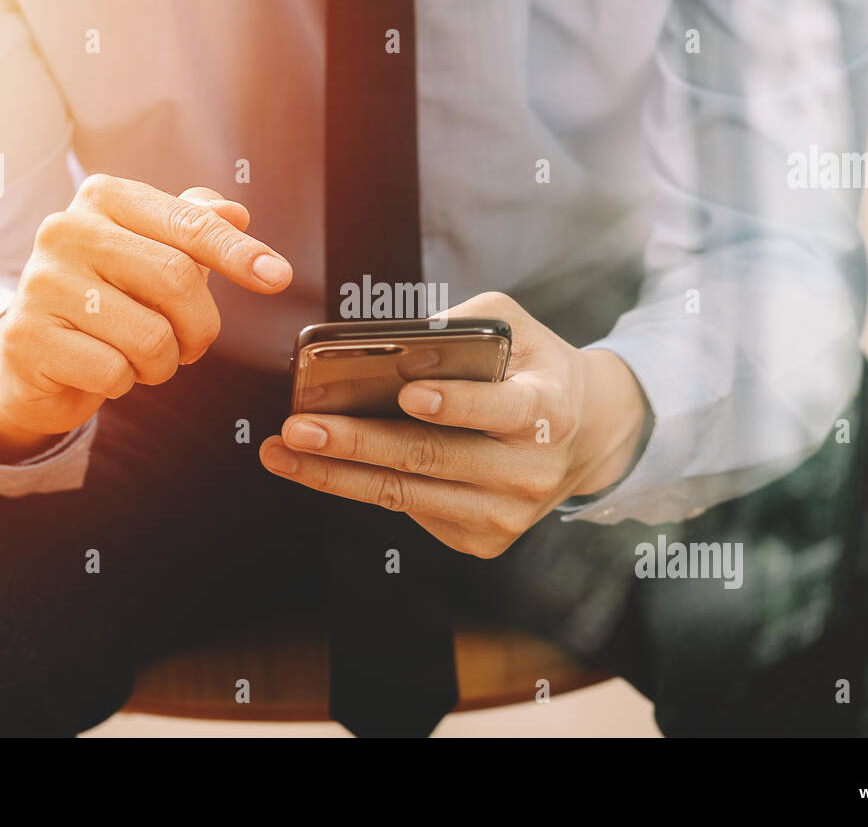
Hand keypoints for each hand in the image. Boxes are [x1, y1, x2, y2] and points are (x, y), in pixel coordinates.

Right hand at [0, 174, 292, 461]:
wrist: (31, 355)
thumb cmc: (106, 299)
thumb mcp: (152, 254)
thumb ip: (193, 228)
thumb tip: (236, 211)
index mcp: (104, 198)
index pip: (189, 223)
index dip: (239, 252)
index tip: (278, 277)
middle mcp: (66, 230)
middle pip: (177, 280)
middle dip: (200, 326)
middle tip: (191, 343)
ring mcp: (41, 283)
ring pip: (151, 336)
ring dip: (163, 363)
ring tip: (141, 356)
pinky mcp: (26, 337)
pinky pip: (114, 372)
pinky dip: (124, 383)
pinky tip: (104, 369)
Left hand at [259, 291, 647, 557]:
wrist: (583, 438)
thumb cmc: (534, 371)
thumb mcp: (518, 330)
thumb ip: (464, 327)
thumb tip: (395, 349)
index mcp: (549, 411)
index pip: (503, 410)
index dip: (457, 404)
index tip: (409, 393)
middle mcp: (530, 472)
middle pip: (434, 457)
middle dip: (359, 442)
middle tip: (301, 427)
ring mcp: (505, 514)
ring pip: (407, 495)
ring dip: (336, 475)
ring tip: (284, 452)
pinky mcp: (481, 539)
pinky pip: (407, 510)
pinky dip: (357, 487)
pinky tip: (318, 467)